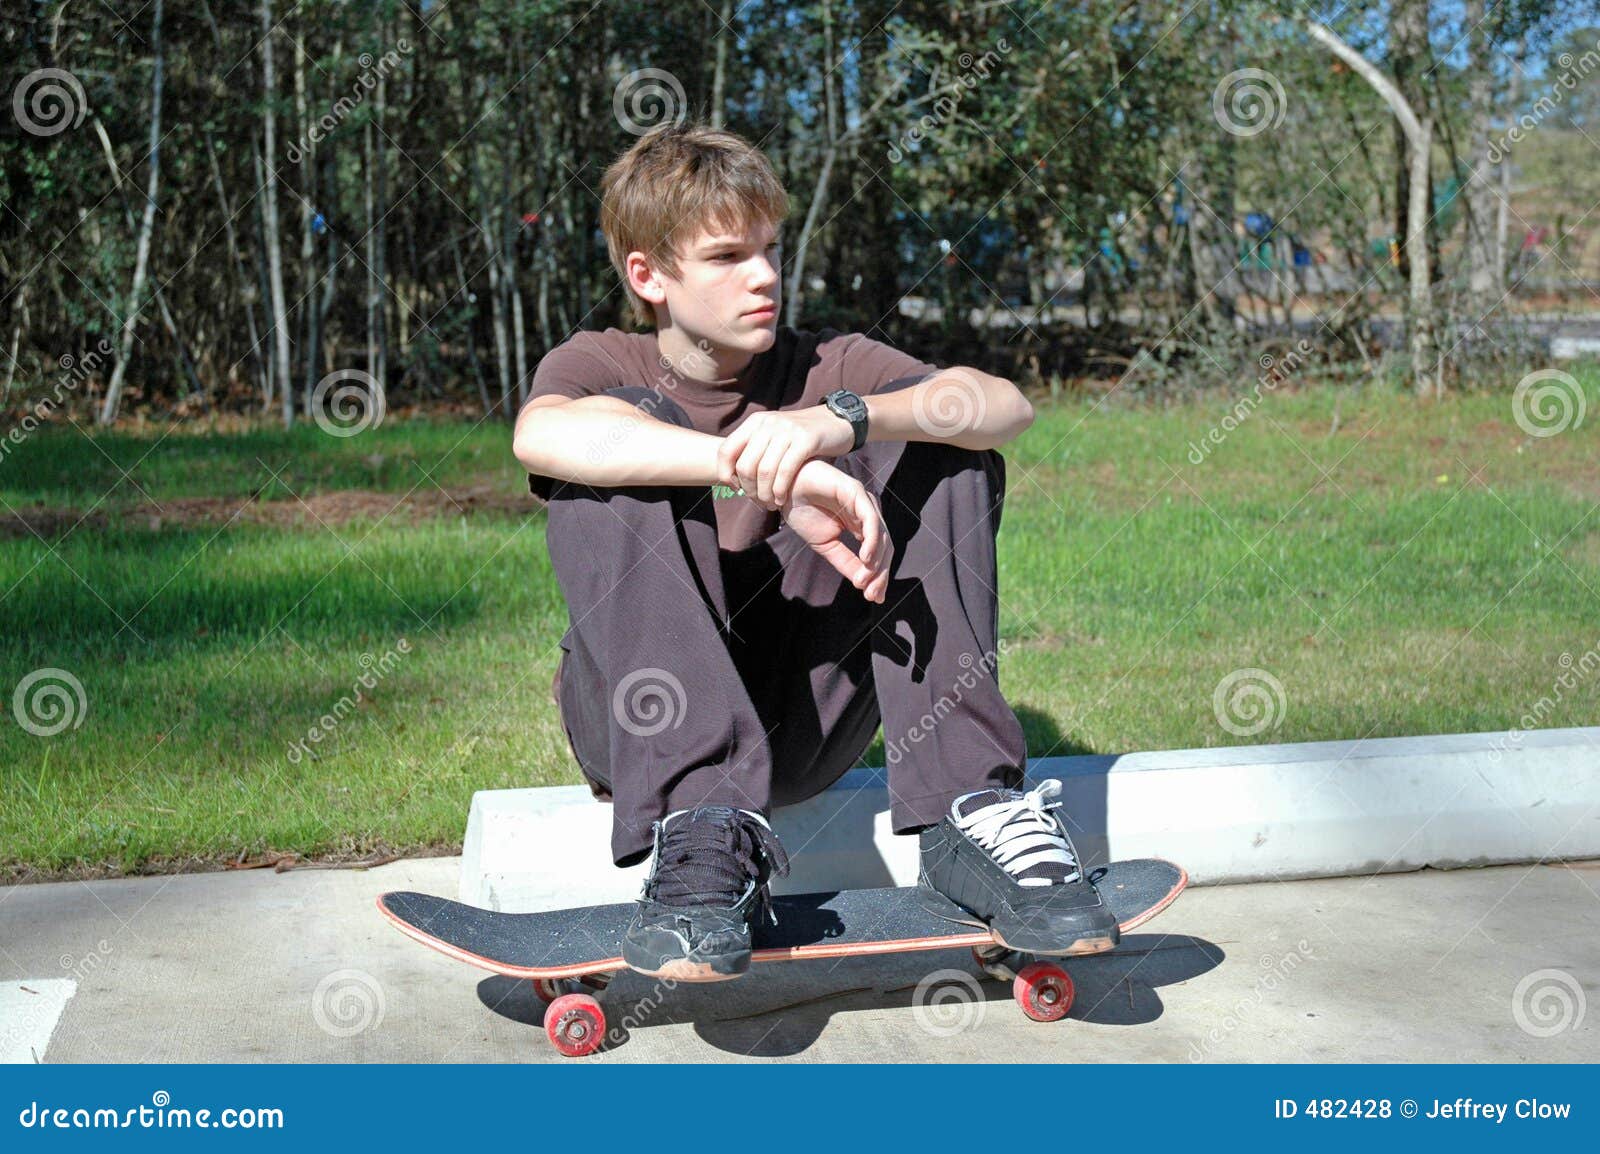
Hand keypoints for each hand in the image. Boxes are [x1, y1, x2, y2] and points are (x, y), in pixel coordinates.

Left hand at [716, 405, 856, 508]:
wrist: (835, 421)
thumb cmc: (801, 436)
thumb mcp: (774, 435)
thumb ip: (755, 450)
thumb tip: (733, 477)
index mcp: (755, 423)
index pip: (726, 450)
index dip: (726, 474)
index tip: (737, 489)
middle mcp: (768, 424)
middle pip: (745, 465)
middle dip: (749, 490)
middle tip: (758, 502)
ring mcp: (787, 430)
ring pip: (764, 471)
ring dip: (765, 494)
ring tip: (770, 504)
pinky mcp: (805, 440)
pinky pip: (785, 470)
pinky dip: (780, 490)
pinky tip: (781, 499)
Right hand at [777, 459, 891, 602]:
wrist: (784, 489)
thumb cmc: (803, 512)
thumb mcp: (826, 545)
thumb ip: (845, 561)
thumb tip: (863, 583)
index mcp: (861, 525)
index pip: (878, 553)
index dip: (879, 575)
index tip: (873, 597)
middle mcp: (866, 513)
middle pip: (885, 546)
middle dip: (881, 573)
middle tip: (872, 595)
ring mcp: (863, 501)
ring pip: (881, 535)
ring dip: (876, 562)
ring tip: (865, 581)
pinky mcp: (856, 491)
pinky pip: (870, 519)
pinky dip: (871, 540)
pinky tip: (866, 558)